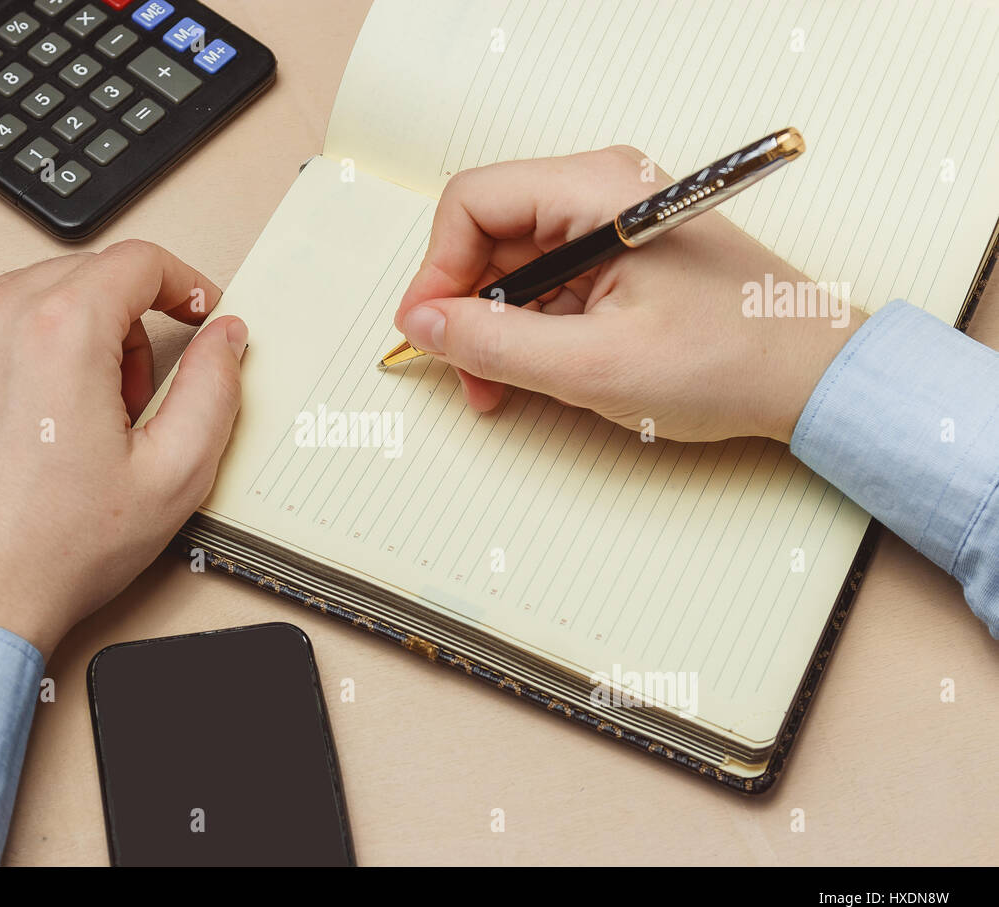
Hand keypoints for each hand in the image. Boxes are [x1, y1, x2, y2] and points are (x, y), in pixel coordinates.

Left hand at [0, 240, 247, 657]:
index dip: (186, 284)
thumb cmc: (51, 549)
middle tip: (143, 397)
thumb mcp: (173, 473)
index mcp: (59, 330)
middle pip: (89, 276)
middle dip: (133, 322)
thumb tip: (225, 339)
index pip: (139, 261)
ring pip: (38, 300)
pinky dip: (30, 358)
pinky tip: (42, 428)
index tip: (201, 314)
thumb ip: (215, 389)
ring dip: (80, 337)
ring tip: (90, 418)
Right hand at [393, 148, 866, 443]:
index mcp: (596, 191)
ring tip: (497, 387)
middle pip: (487, 235)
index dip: (436, 271)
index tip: (428, 332)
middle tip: (463, 373)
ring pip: (510, 266)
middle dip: (462, 308)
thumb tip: (424, 326)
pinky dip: (526, 330)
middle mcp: (599, 192)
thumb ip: (496, 344)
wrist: (810, 378)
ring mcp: (608, 224)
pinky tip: (530, 374)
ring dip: (491, 328)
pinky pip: (545, 285)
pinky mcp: (617, 258)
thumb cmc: (729, 360)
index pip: (473, 203)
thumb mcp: (594, 365)